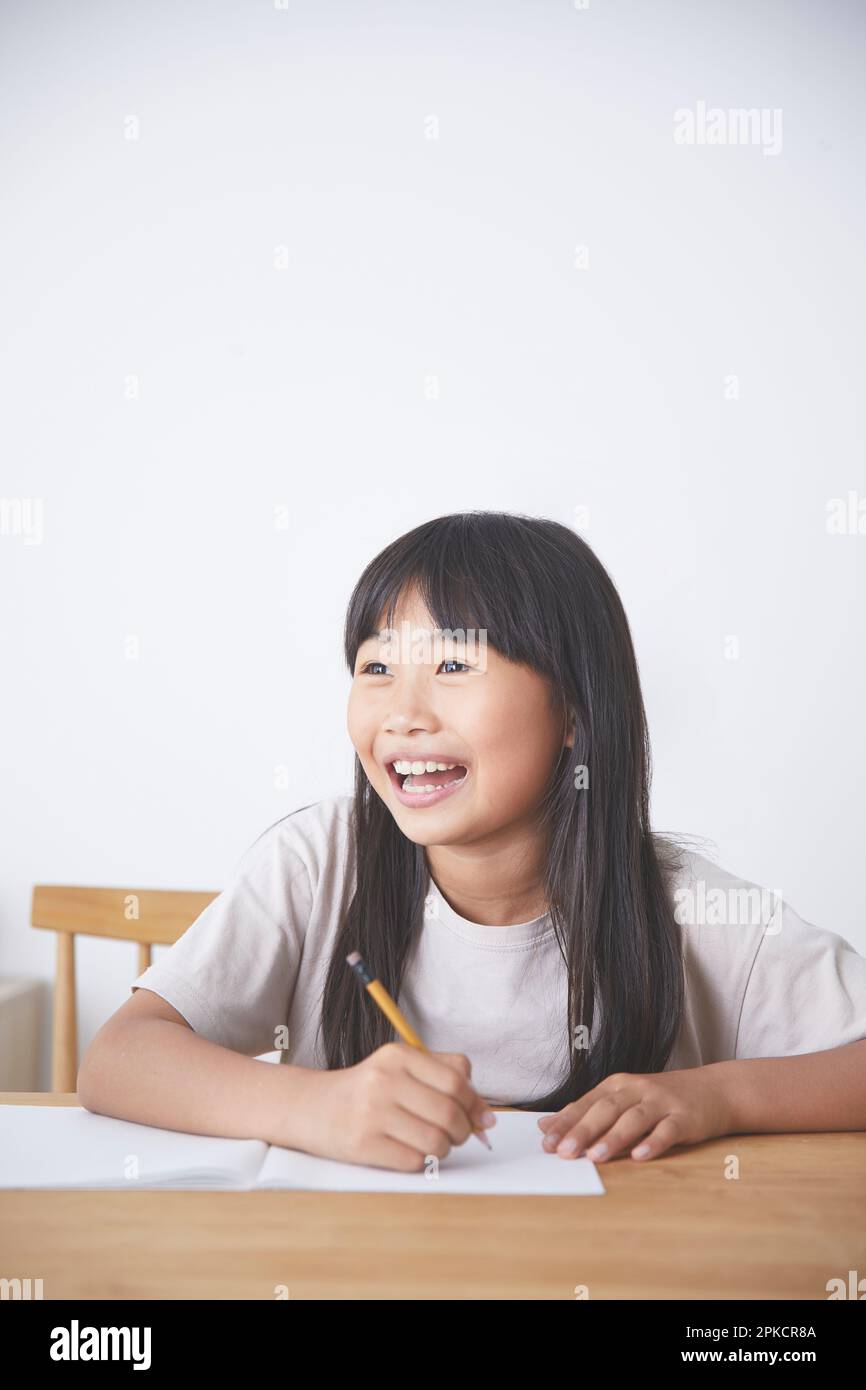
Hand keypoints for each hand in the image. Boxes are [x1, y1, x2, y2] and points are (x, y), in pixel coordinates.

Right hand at [306, 1042, 496, 1171]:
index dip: (474, 1104)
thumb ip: (445, 1078)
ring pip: (435, 1140)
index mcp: (398, 1055)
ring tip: (433, 1144)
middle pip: (449, 1112)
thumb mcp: (401, 1068)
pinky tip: (409, 1151)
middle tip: (455, 1134)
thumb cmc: (367, 1090)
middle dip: (462, 1131)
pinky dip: (421, 1161)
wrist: (311, 1107)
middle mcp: (384, 1080)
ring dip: (443, 1149)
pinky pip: (414, 1160)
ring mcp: (372, 1113)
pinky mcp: (362, 1144)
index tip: (478, 1117)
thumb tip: (486, 1117)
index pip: (456, 1081)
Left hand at [537, 1065, 733, 1162]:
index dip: (566, 1122)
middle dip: (584, 1130)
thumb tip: (546, 1126)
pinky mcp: (684, 1118)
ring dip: (614, 1138)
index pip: (586, 1103)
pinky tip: (639, 1156)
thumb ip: (587, 1112)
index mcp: (618, 1085)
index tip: (546, 1142)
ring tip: (595, 1157)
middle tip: (565, 1152)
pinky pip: (667, 1131)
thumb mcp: (623, 1099)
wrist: (712, 1090)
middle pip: (606, 1109)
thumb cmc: (659, 1100)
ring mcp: (662, 1102)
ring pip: (634, 1119)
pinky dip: (653, 1143)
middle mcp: (637, 1089)